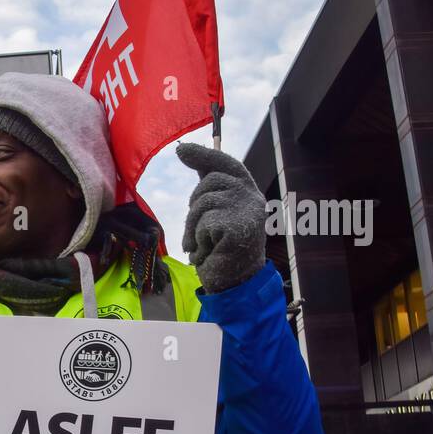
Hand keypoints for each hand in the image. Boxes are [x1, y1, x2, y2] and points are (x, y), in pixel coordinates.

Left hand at [175, 142, 266, 293]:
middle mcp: (252, 197)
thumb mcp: (214, 214)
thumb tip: (185, 150)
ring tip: (203, 246)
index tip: (181, 150)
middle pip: (208, 183)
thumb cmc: (220, 249)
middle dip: (193, 208)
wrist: (233, 283)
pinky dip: (199, 241)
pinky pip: (204, 224)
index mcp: (247, 191)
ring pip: (202, 204)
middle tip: (198, 233)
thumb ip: (206, 187)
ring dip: (193, 229)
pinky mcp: (239, 228)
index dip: (204, 156)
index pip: (226, 163)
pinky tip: (209, 252)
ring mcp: (248, 211)